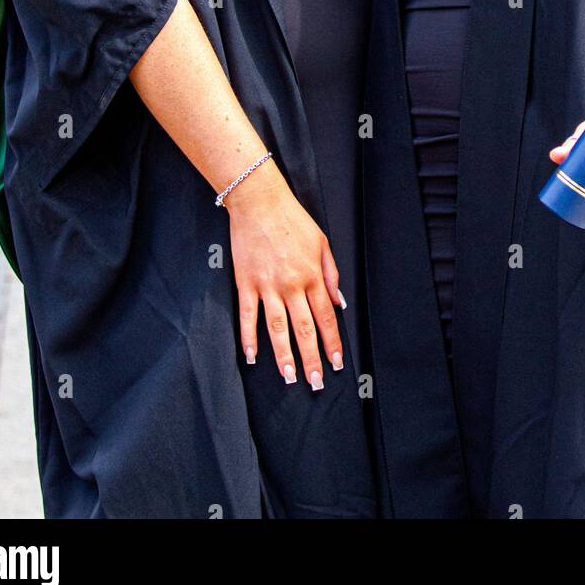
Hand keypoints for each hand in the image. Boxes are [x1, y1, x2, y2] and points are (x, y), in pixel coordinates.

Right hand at [224, 162, 344, 389]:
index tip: (336, 362)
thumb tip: (339, 302)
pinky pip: (248, 316)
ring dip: (284, 356)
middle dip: (312, 359)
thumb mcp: (321, 242)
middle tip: (316, 382)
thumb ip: (331, 274)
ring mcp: (267, 286)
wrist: (259, 201)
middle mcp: (291, 285)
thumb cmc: (292, 219)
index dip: (332, 342)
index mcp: (312, 275)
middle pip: (304, 329)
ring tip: (289, 378)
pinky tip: (251, 357)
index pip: (326, 317)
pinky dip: (248, 338)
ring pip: (277, 329)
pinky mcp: (246, 283)